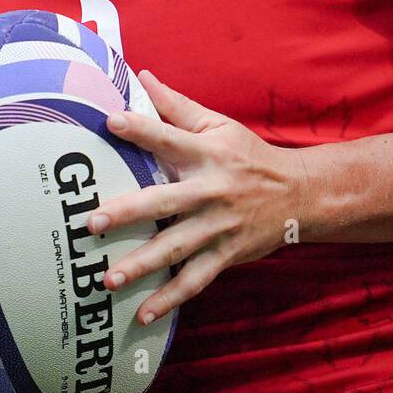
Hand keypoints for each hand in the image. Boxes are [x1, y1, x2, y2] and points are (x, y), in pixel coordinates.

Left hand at [89, 72, 304, 322]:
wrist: (300, 194)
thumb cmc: (250, 157)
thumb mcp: (220, 126)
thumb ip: (178, 107)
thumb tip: (142, 77)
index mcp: (208, 154)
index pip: (169, 138)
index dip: (141, 129)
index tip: (110, 122)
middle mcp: (211, 191)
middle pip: (164, 202)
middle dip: (128, 213)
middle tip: (91, 223)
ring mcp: (219, 227)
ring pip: (176, 248)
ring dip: (142, 265)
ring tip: (108, 279)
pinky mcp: (226, 254)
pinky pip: (195, 280)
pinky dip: (170, 299)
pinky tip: (142, 314)